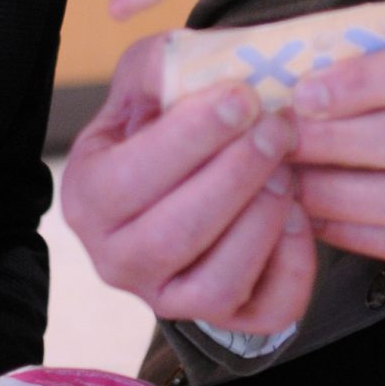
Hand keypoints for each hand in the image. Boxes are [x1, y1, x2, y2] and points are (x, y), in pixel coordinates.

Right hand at [62, 36, 318, 329]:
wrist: (180, 172)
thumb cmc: (161, 123)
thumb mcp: (146, 82)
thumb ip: (159, 66)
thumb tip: (194, 69)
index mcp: (87, 197)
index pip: (132, 178)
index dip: (192, 137)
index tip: (243, 97)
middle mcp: (117, 261)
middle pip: (176, 234)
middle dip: (236, 175)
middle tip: (277, 127)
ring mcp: (168, 298)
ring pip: (218, 284)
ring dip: (262, 221)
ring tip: (286, 169)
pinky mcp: (222, 319)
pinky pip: (265, 312)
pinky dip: (292, 267)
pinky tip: (298, 213)